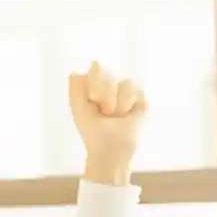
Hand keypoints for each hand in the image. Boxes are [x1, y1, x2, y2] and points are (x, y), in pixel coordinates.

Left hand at [69, 61, 146, 184]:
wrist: (110, 149)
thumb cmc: (92, 130)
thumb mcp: (79, 109)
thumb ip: (76, 88)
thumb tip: (75, 70)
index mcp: (92, 84)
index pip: (96, 67)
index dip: (96, 84)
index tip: (93, 100)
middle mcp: (109, 83)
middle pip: (112, 73)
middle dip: (106, 94)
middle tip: (105, 111)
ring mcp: (124, 90)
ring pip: (125, 83)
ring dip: (120, 103)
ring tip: (116, 115)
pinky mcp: (140, 99)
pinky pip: (138, 91)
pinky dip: (131, 106)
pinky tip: (128, 115)